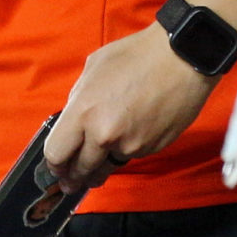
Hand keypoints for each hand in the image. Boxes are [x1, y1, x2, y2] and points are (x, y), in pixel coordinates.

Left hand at [45, 25, 217, 188]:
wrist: (182, 58)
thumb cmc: (137, 55)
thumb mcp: (94, 68)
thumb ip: (78, 98)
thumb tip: (72, 121)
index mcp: (84, 112)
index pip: (56, 154)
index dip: (54, 163)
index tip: (56, 166)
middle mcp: (104, 135)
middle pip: (80, 170)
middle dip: (74, 176)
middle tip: (70, 181)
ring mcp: (130, 145)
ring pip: (106, 168)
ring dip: (99, 170)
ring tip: (95, 170)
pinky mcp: (151, 149)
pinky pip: (131, 156)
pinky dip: (127, 151)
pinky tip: (132, 134)